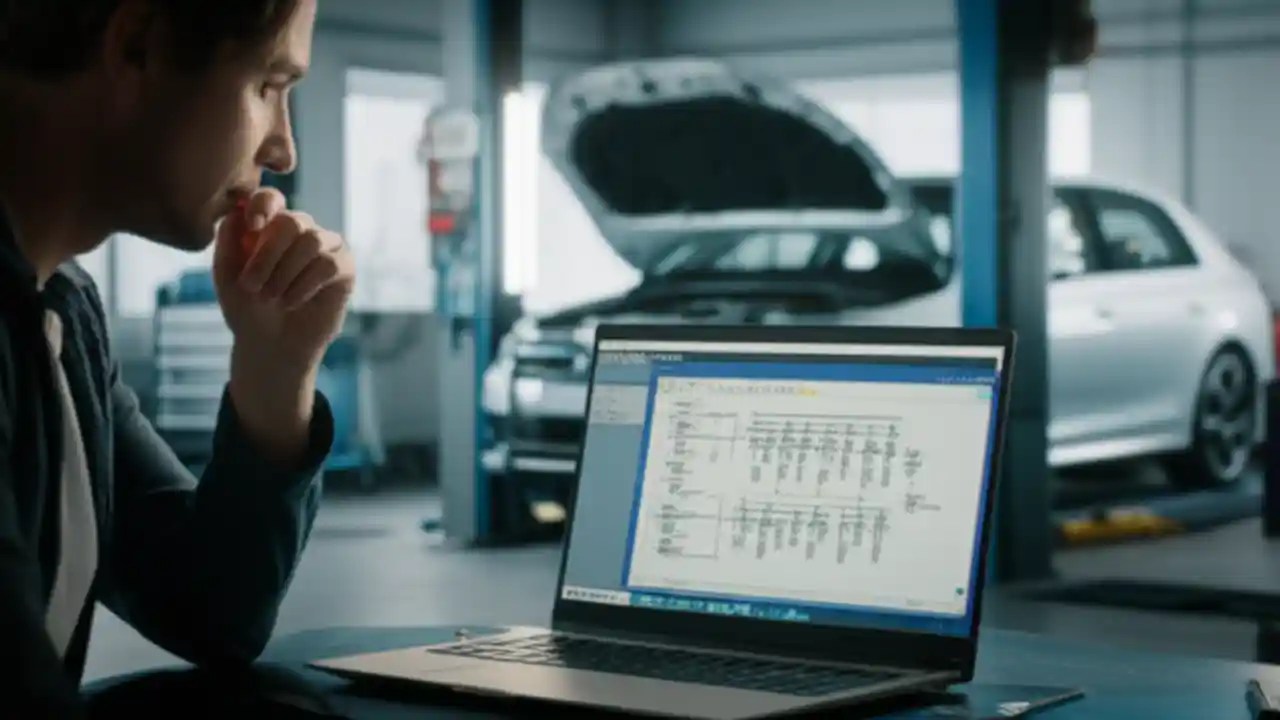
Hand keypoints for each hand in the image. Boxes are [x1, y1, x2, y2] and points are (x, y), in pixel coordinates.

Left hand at [214, 188, 354, 369]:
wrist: (270, 344)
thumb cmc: (246, 307)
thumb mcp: (226, 274)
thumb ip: (228, 240)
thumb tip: (237, 210)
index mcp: (270, 224)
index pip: (271, 197)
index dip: (263, 205)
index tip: (252, 226)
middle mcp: (301, 229)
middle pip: (292, 221)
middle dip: (268, 255)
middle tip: (251, 286)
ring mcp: (325, 247)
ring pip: (311, 241)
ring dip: (285, 273)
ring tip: (271, 298)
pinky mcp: (344, 268)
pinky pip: (328, 264)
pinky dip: (304, 285)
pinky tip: (291, 302)